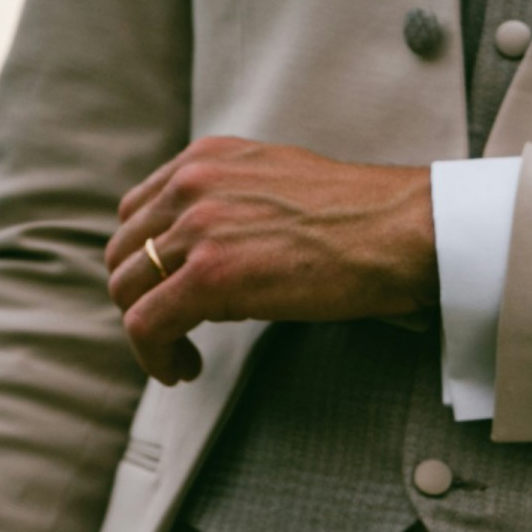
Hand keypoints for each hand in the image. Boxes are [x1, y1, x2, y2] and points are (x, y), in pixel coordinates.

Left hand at [108, 139, 435, 385]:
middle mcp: (191, 184)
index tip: (172, 295)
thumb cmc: (368, 219)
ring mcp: (196, 228)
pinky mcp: (211, 275)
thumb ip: (241, 201)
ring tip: (180, 358)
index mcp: (207, 160)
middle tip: (177, 333)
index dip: (147, 262)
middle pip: (124, 252)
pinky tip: (181, 371)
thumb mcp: (284, 185)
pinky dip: (154, 355)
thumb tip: (230, 250)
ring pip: (126, 290)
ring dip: (148, 333)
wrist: (407, 231)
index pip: (139, 211)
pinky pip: (147, 323)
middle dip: (140, 298)